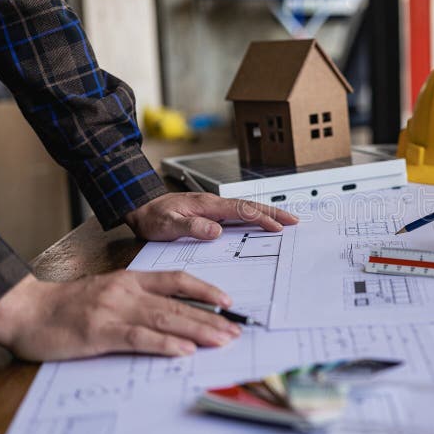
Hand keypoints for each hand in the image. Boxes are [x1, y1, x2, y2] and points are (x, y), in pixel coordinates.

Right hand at [0, 271, 243, 360]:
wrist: (27, 310)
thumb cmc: (69, 304)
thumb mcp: (110, 291)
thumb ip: (140, 297)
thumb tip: (175, 313)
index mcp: (131, 279)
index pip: (178, 280)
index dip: (206, 289)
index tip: (228, 301)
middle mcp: (128, 291)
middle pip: (179, 304)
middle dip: (211, 317)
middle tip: (236, 329)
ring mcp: (115, 311)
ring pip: (166, 319)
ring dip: (198, 330)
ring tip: (222, 339)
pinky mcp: (100, 332)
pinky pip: (139, 338)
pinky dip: (165, 344)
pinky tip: (184, 350)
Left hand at [124, 193, 298, 240]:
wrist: (139, 207)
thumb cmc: (152, 216)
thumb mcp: (167, 225)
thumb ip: (191, 227)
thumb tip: (216, 230)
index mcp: (207, 204)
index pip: (241, 210)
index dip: (261, 218)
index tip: (277, 226)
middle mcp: (214, 203)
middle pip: (251, 206)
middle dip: (274, 212)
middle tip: (294, 220)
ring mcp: (214, 207)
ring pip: (247, 208)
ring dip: (268, 213)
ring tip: (286, 219)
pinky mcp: (211, 212)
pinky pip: (239, 213)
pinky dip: (255, 216)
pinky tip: (261, 221)